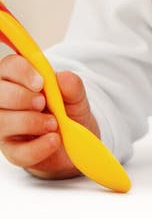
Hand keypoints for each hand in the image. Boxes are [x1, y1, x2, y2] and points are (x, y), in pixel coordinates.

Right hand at [0, 53, 99, 179]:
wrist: (76, 141)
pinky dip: (38, 147)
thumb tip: (62, 78)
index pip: (10, 66)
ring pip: (2, 122)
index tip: (40, 82)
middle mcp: (6, 101)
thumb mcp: (76, 95)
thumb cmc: (69, 111)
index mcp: (20, 79)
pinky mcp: (13, 152)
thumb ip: (72, 85)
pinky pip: (18, 152)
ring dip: (29, 122)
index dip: (22, 72)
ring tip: (53, 123)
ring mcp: (6, 127)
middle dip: (21, 97)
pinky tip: (54, 140)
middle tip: (42, 103)